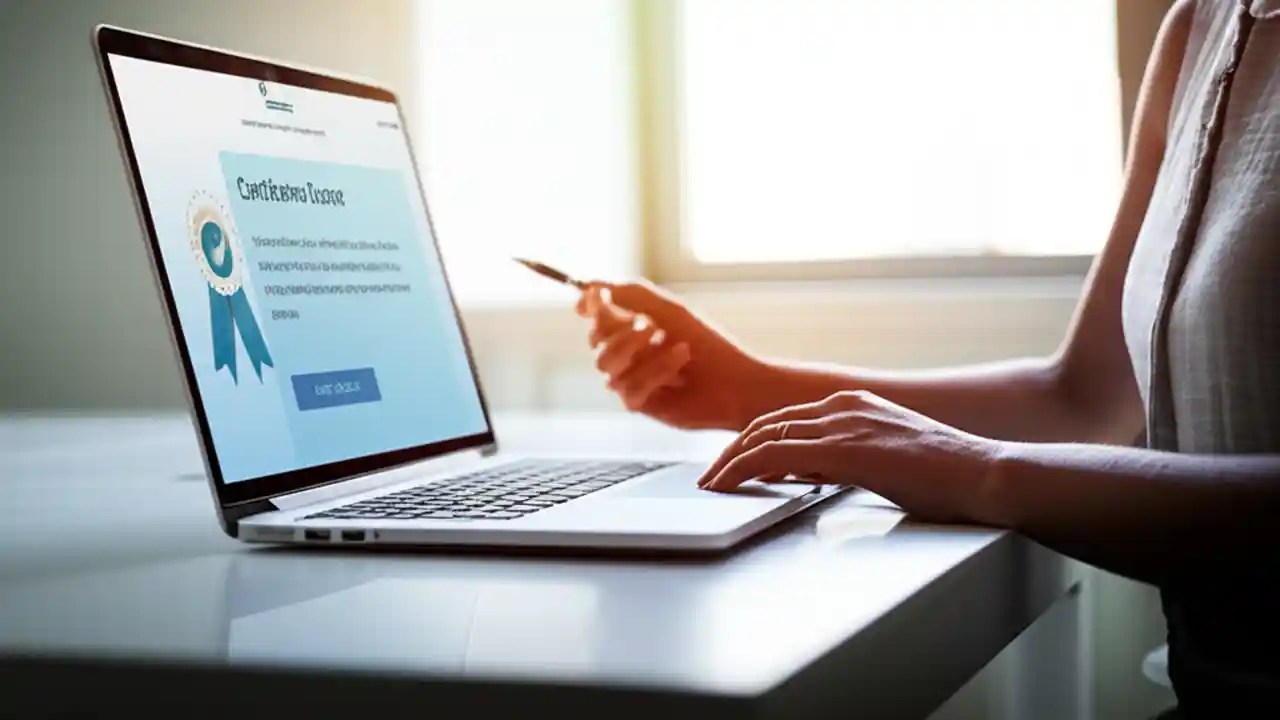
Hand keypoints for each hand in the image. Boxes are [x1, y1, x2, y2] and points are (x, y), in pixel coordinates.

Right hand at [575, 280, 768, 429]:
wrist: (736, 382)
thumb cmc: (707, 344)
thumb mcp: (669, 310)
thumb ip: (630, 293)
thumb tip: (589, 286)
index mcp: (632, 328)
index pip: (597, 316)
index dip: (590, 307)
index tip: (592, 302)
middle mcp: (628, 354)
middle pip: (596, 343)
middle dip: (622, 334)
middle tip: (651, 328)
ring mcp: (632, 379)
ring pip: (609, 367)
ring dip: (644, 355)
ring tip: (679, 349)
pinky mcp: (640, 404)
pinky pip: (628, 390)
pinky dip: (655, 375)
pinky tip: (680, 374)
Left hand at [696, 390, 1000, 524]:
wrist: (983, 475)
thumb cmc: (945, 477)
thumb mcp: (885, 459)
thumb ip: (846, 458)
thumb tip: (808, 472)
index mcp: (853, 404)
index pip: (787, 419)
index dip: (754, 440)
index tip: (734, 463)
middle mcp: (842, 406)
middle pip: (767, 424)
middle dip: (732, 451)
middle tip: (711, 477)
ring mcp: (842, 424)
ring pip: (763, 436)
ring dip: (729, 462)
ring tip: (710, 485)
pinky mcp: (842, 448)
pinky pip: (773, 455)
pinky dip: (741, 468)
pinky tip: (727, 485)